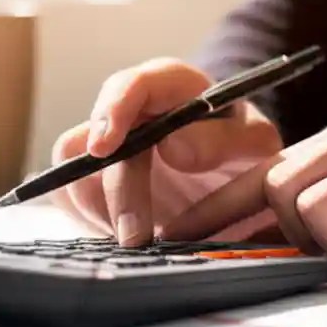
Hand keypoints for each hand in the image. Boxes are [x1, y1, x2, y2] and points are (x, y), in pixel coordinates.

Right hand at [49, 57, 281, 245]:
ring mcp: (109, 146)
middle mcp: (129, 111)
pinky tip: (121, 238)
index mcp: (168, 87)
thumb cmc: (246, 148)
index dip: (110, 112)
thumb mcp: (255, 143)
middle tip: (137, 236)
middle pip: (96, 141)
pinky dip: (90, 221)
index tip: (103, 148)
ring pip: (72, 169)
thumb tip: (172, 146)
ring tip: (132, 241)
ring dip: (96, 209)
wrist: (237, 172)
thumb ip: (223, 140)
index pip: (128, 86)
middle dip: (116, 193)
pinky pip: (72, 196)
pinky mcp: (96, 179)